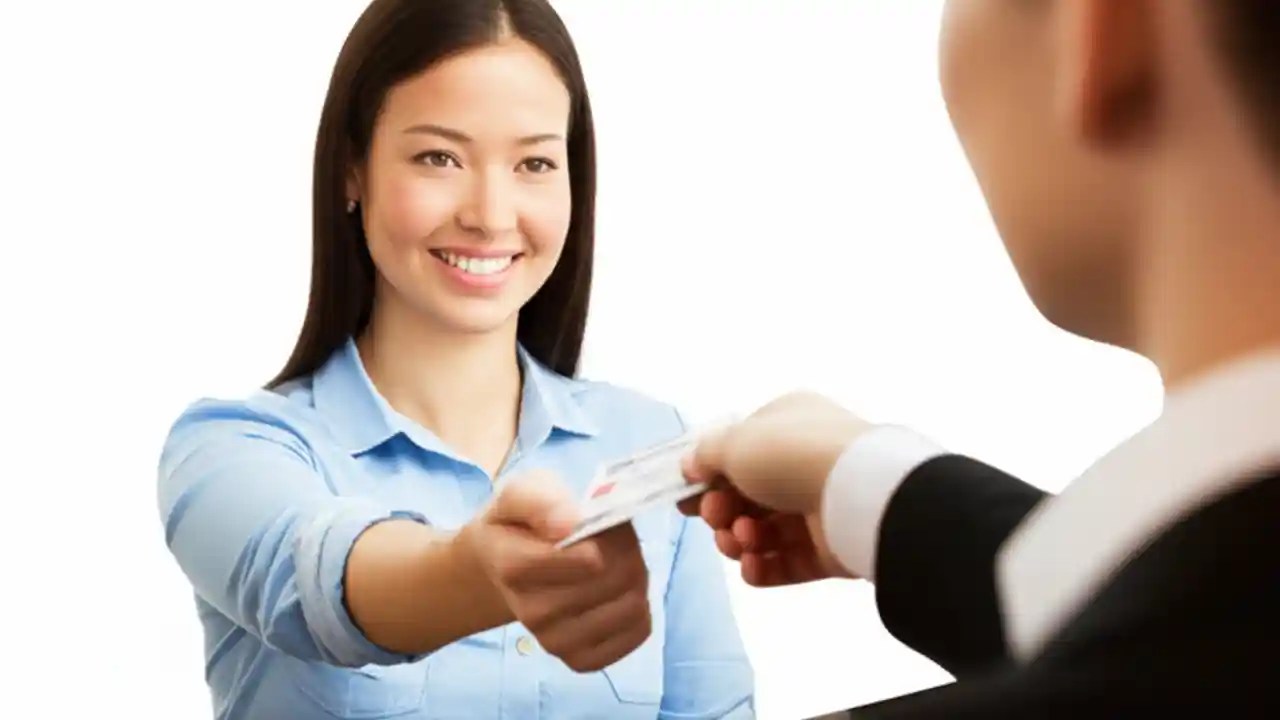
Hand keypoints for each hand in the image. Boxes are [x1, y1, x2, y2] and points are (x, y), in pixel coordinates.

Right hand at [456, 470, 650, 672]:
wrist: (502, 565)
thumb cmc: (519, 523)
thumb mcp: (522, 492)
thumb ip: (541, 500)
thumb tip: (569, 523)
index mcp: (513, 566)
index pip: (588, 560)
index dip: (610, 534)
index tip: (601, 521)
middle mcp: (532, 612)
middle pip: (615, 580)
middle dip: (627, 551)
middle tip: (614, 539)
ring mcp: (554, 641)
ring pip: (630, 608)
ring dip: (637, 577)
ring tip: (617, 563)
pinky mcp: (579, 659)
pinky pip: (634, 636)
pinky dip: (640, 611)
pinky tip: (620, 593)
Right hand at [678, 392, 871, 586]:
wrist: (858, 494)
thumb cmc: (791, 455)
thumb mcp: (735, 442)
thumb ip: (705, 455)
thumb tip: (690, 466)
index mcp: (786, 426)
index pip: (740, 453)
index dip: (709, 478)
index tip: (687, 499)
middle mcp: (803, 464)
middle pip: (747, 496)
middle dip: (723, 512)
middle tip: (717, 517)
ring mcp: (818, 509)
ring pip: (763, 532)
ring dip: (740, 539)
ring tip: (742, 539)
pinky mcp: (830, 550)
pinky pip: (786, 562)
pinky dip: (763, 567)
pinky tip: (751, 566)